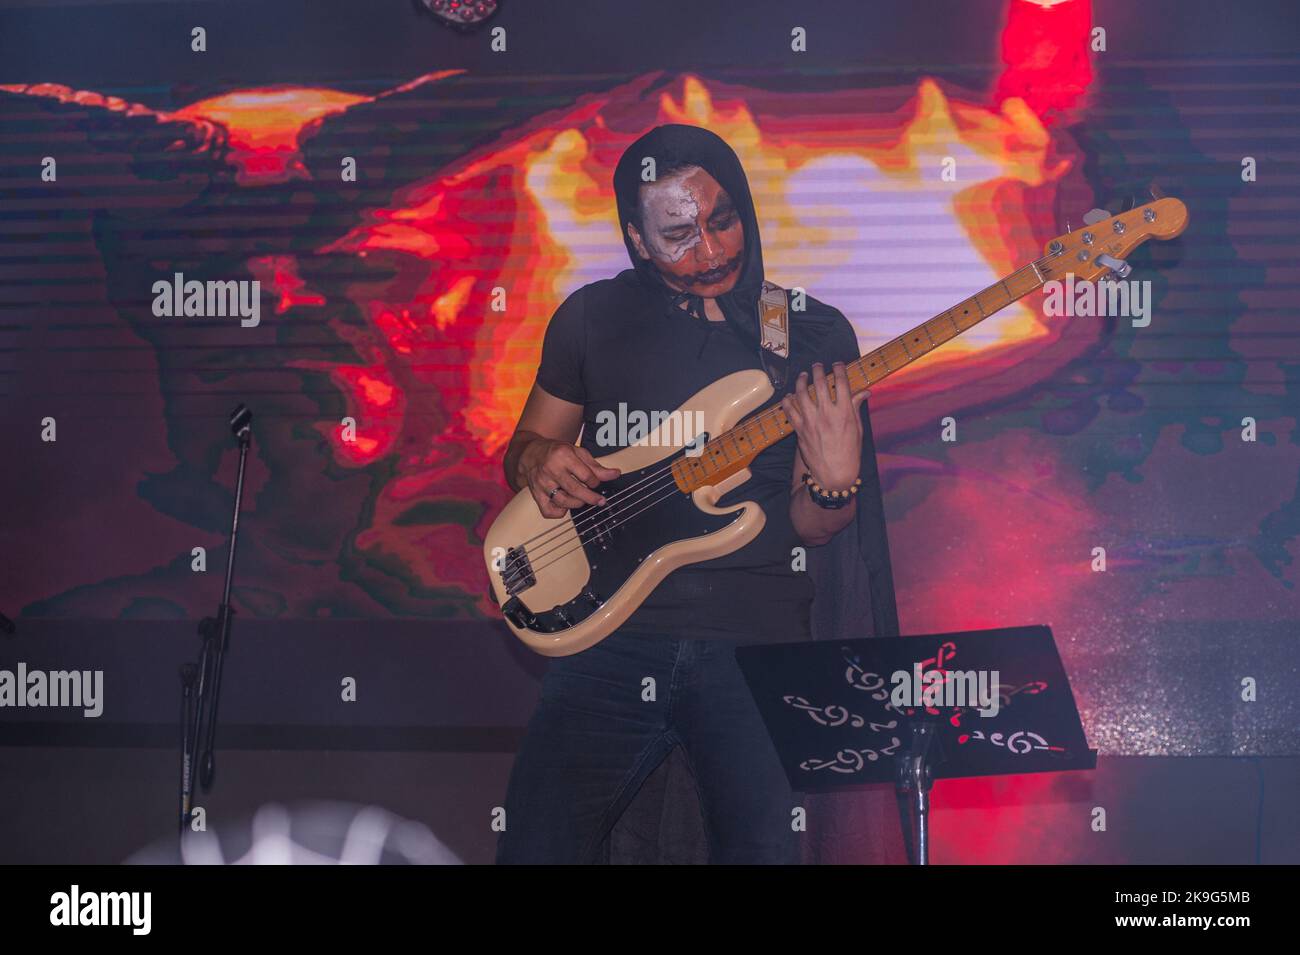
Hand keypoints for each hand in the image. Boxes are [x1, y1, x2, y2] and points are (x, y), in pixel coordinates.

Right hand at [521, 439, 620, 517]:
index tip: (595, 483)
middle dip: (591, 498)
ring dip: (577, 504)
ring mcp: (542, 483)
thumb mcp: (577, 453)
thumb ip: (596, 466)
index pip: (585, 475)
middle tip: (600, 501)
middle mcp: (551, 469)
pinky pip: (548, 511)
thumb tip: (615, 474)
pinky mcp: (536, 494)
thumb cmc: (556, 452)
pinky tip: (565, 506)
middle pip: (575, 490)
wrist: (530, 453)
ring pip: (563, 501)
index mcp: (563, 455)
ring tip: (582, 500)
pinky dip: (559, 513)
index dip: (594, 482)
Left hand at [781, 361, 868, 488]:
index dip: (839, 369)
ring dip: (801, 381)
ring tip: (802, 375)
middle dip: (818, 370)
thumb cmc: (849, 452)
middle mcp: (826, 414)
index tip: (837, 364)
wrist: (834, 473)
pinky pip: (789, 410)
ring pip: (801, 393)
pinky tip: (789, 395)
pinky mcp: (800, 430)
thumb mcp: (857, 429)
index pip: (841, 383)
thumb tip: (865, 391)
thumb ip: (856, 407)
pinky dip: (787, 400)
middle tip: (817, 365)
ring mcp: (811, 421)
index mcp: (844, 412)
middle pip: (819, 383)